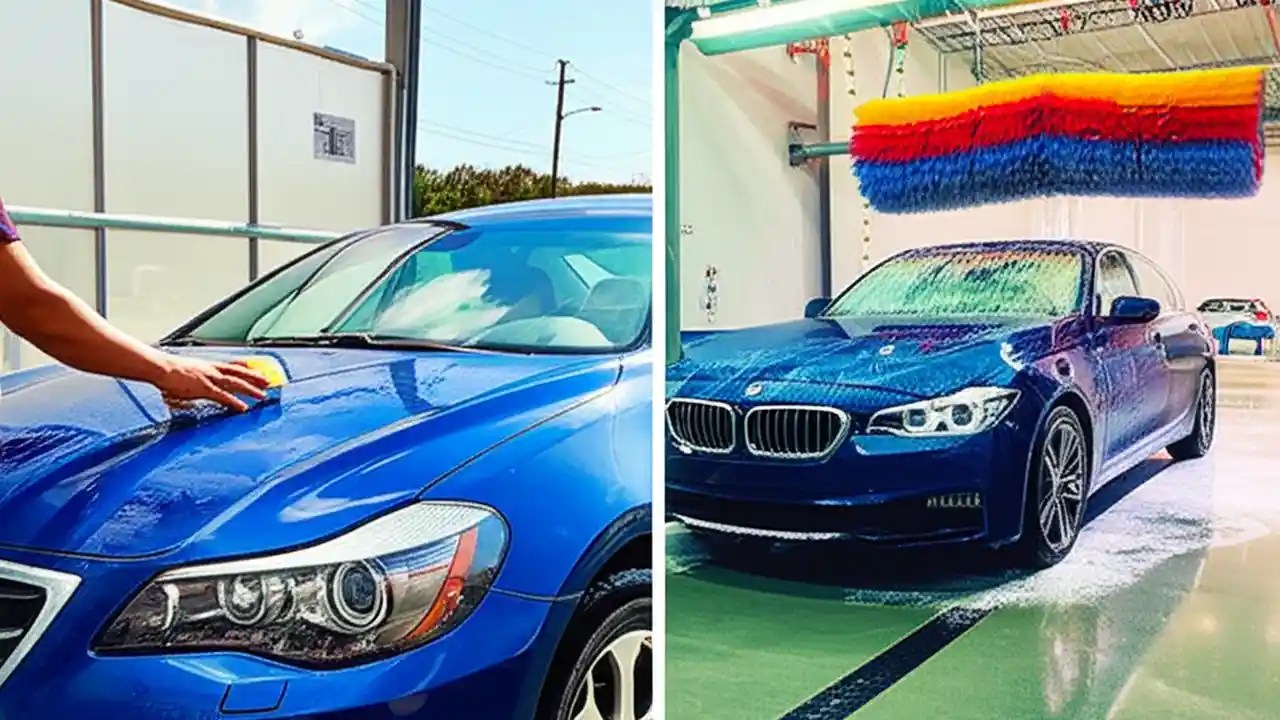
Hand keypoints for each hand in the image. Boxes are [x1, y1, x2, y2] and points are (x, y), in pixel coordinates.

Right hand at [152, 356, 270, 411]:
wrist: (159, 367)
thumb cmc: (165, 371)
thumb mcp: (182, 372)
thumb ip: (189, 380)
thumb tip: (185, 389)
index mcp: (206, 365)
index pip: (230, 365)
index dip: (244, 367)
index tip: (255, 367)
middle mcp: (211, 369)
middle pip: (238, 373)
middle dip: (254, 377)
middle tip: (268, 382)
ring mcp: (209, 378)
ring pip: (236, 384)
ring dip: (251, 390)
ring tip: (263, 395)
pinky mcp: (205, 388)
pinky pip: (224, 397)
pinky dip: (235, 402)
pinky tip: (244, 408)